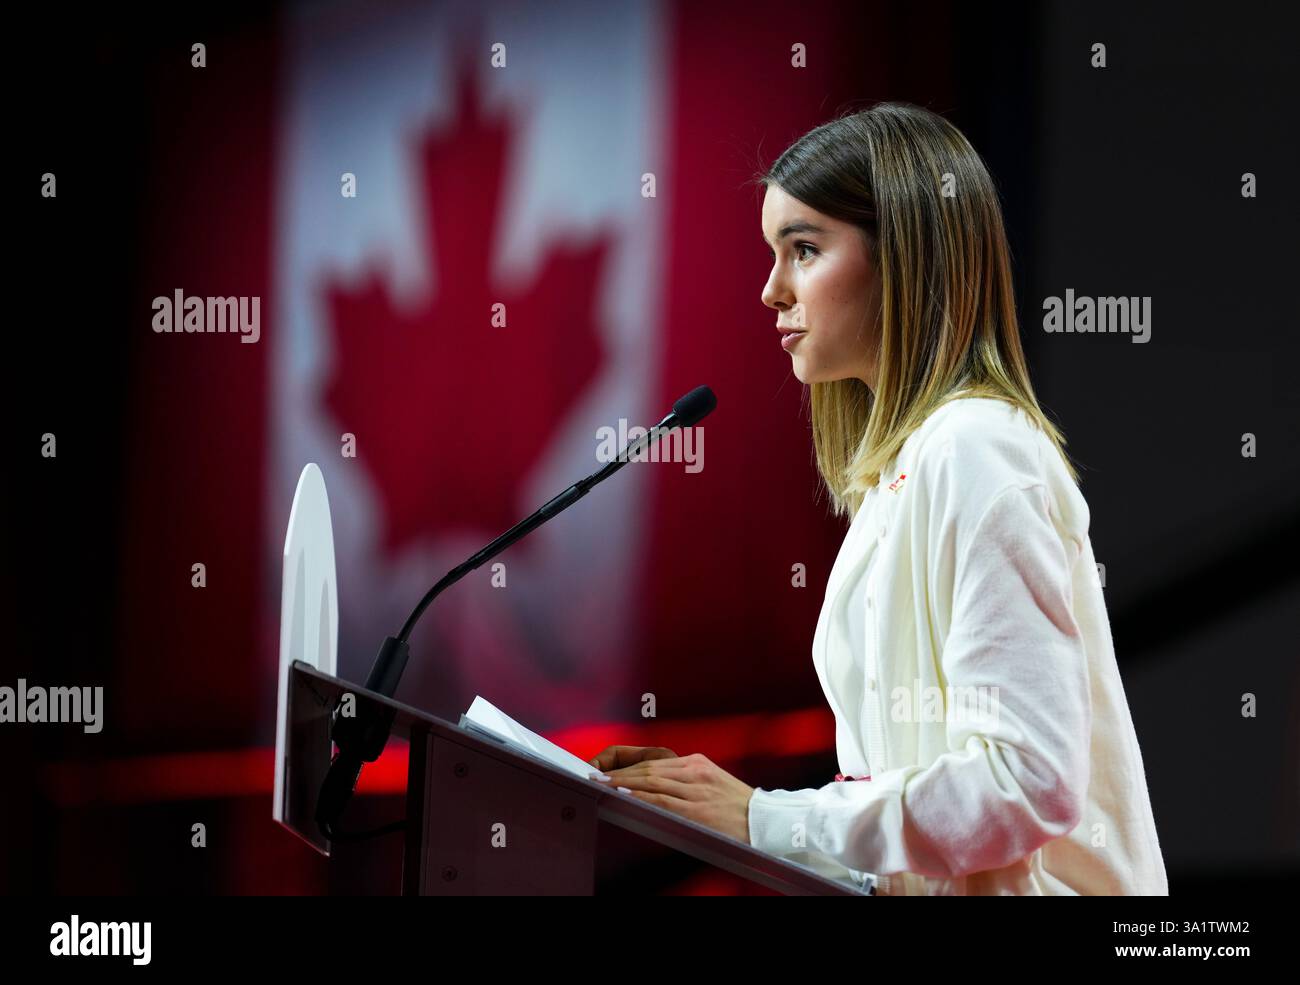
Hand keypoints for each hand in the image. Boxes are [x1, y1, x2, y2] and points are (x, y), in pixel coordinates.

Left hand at [589, 749, 754, 844]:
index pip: (654, 762)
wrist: (766, 822)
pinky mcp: (696, 809)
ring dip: (623, 783)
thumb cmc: (739, 807)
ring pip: (651, 781)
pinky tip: (624, 796)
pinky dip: (639, 797)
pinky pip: (661, 800)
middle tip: (598, 776)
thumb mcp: (712, 783)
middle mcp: (695, 771)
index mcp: (697, 764)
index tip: (611, 770)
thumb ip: (686, 781)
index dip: (628, 766)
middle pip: (648, 769)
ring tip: (604, 785)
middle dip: (620, 773)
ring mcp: (695, 789)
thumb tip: (655, 787)